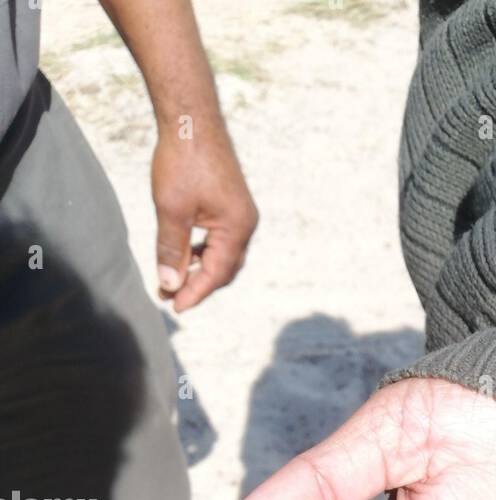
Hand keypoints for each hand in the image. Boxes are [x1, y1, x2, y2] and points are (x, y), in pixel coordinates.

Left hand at [151, 124, 257, 311]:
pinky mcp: (232, 204)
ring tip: (173, 277)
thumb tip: (169, 284)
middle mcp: (246, 224)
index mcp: (237, 228)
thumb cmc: (182, 160)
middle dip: (198, 285)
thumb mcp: (171, 210)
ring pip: (223, 255)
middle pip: (225, 270)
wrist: (192, 119)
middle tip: (169, 295)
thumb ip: (171, 250)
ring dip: (200, 268)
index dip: (194, 293)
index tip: (173, 306)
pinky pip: (221, 238)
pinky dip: (204, 251)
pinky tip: (185, 252)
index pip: (216, 274)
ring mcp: (241, 214)